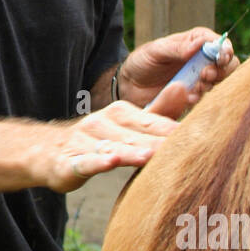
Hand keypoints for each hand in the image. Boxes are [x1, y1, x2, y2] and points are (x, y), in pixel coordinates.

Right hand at [36, 93, 186, 193]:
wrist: (46, 151)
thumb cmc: (96, 141)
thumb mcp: (125, 127)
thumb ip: (156, 114)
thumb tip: (185, 89)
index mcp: (120, 113)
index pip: (152, 122)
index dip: (174, 129)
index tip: (203, 136)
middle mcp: (103, 123)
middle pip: (135, 135)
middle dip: (159, 142)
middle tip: (185, 148)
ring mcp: (85, 141)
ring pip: (112, 147)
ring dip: (131, 151)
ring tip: (150, 155)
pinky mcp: (69, 161)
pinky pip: (85, 161)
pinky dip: (97, 161)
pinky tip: (110, 161)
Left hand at [117, 27, 239, 108]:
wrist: (129, 86)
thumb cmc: (142, 62)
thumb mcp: (155, 51)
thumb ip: (176, 48)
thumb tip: (198, 45)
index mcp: (195, 43)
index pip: (219, 43)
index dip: (224, 50)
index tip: (220, 58)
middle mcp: (201, 61)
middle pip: (228, 64)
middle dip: (222, 70)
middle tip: (206, 75)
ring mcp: (199, 80)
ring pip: (220, 83)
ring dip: (211, 86)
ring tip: (195, 88)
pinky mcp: (194, 96)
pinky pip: (206, 99)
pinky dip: (201, 99)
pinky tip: (189, 98)